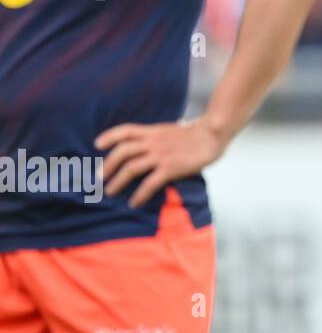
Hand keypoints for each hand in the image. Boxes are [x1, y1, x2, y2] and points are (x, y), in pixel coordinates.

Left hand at [95, 116, 228, 207]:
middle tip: (99, 178)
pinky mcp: (171, 168)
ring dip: (117, 181)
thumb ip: (159, 137)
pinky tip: (134, 202)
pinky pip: (149, 183)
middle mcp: (153, 142)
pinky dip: (139, 194)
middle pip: (122, 151)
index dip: (109, 136)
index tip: (97, 145)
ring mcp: (161, 155)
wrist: (213, 135)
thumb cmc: (197, 134)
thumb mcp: (172, 131)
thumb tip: (150, 143)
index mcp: (153, 131)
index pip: (126, 130)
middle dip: (107, 166)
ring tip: (110, 192)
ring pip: (131, 168)